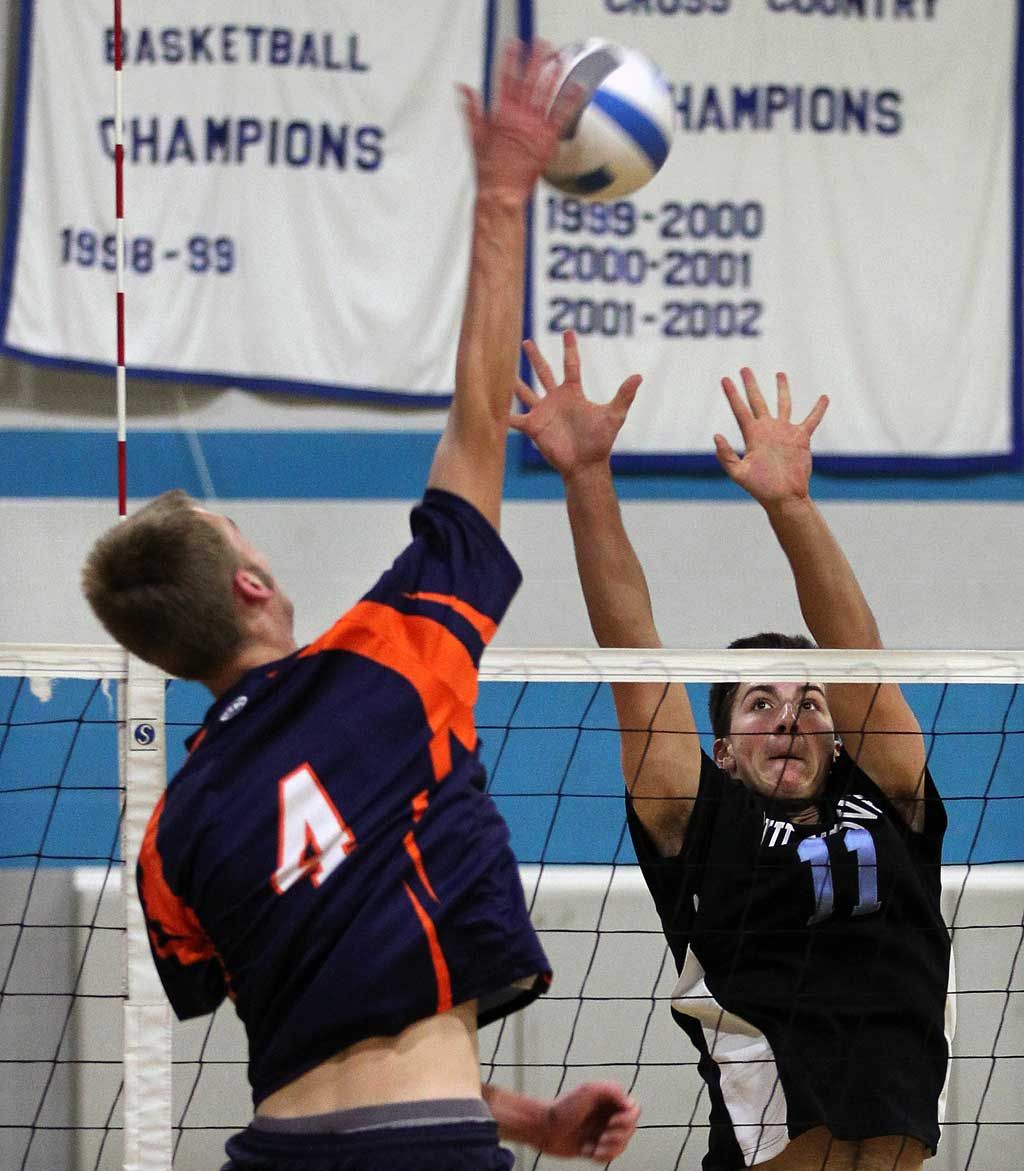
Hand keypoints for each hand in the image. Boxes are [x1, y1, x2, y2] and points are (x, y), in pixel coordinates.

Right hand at [459, 40, 576, 202]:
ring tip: (559, 57)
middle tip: (541, 43)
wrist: (501, 191)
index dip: (510, 60)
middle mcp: (519, 116)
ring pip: (546, 93)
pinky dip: (570, 100)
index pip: (505, 79)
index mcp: (501, 113)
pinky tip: (577, 87)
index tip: (513, 44)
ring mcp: (534, 127)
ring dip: (552, 74)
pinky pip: (561, 116)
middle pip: (528, 81)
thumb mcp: (475, 136)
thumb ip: (472, 109)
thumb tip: (464, 88)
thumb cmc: (489, 168)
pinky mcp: (547, 140)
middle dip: (534, 60)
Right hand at [510, 329, 641, 477]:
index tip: (567, 331)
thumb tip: (638, 376)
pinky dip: (502, 412)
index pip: (570, 365)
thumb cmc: (600, 441)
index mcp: (573, 392)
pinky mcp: (533, 427)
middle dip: (535, 357)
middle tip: (525, 341)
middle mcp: (555, 399)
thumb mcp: (614, 416)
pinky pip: (514, 418)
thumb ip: (623, 396)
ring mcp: (542, 412)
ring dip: (513, 380)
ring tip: (500, 367)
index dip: (569, 348)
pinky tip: (489, 403)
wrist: (585, 465)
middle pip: (543, 372)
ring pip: (524, 391)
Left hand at [541, 1082, 640, 1161]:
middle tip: (602, 1136)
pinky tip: (586, 1150)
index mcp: (609, 1099)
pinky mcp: (596, 1146)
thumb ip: (612, 1090)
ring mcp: (602, 1131)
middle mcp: (608, 1114)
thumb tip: (629, 1104)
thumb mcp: (588, 1090)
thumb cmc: (564, 1108)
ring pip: (622, 1145)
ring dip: (609, 1149)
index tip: (613, 1121)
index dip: (628, 1118)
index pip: (634, 1109)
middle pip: (631, 1129)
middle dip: (618, 1137)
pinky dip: (600, 1156)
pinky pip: (609, 1156)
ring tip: (593, 1147)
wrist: (545, 1130)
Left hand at [714, 368, 828, 507]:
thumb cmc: (760, 488)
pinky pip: (811, 420)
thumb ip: (726, 455)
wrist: (784, 497)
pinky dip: (818, 409)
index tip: (724, 379)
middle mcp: (767, 429)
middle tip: (744, 368)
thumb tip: (717, 436)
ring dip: (782, 389)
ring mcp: (785, 432)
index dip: (732, 394)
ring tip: (780, 373)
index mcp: (752, 435)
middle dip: (751, 385)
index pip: (740, 409)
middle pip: (758, 401)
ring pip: (784, 404)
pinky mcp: (801, 438)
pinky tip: (824, 397)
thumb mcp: (739, 473)